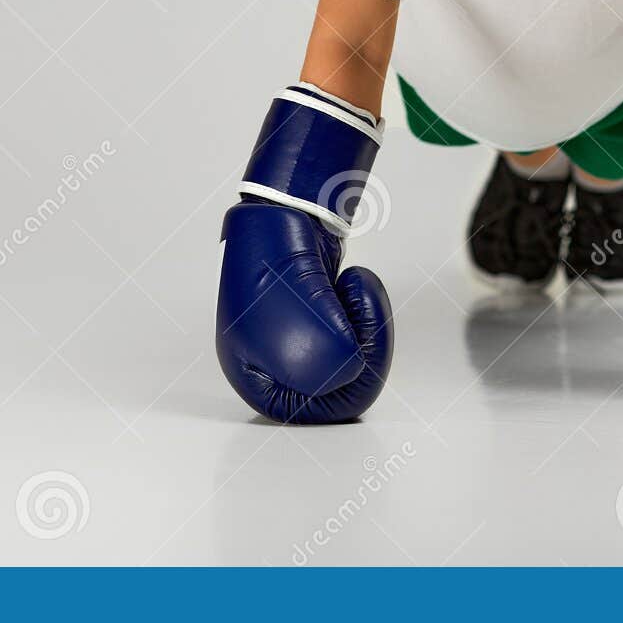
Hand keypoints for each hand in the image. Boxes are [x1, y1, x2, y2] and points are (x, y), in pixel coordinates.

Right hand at [217, 199, 391, 422]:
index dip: (348, 379)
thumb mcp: (300, 337)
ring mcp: (298, 336)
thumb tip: (355, 369)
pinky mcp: (321, 312)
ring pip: (357, 355)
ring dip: (365, 322)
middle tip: (359, 307)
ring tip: (351, 289)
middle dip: (362, 344)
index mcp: (257, 378)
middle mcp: (276, 364)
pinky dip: (363, 307)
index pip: (318, 409)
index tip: (353, 343)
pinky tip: (350, 284)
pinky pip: (358, 328)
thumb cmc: (271, 272)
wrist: (279, 212)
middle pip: (344, 383)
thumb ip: (333, 369)